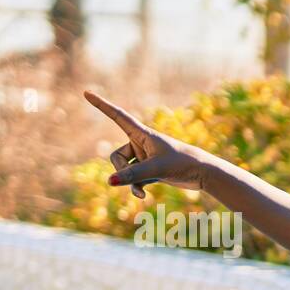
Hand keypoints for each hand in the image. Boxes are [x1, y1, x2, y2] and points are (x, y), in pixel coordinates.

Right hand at [84, 91, 207, 196]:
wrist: (203, 174)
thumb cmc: (182, 164)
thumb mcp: (156, 168)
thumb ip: (132, 175)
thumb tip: (110, 182)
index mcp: (143, 134)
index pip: (118, 116)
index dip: (102, 105)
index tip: (87, 93)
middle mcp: (141, 143)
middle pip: (116, 156)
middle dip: (122, 170)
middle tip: (134, 178)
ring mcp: (144, 157)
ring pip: (124, 170)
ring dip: (129, 181)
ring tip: (141, 192)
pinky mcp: (150, 170)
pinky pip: (133, 179)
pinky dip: (136, 187)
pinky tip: (142, 196)